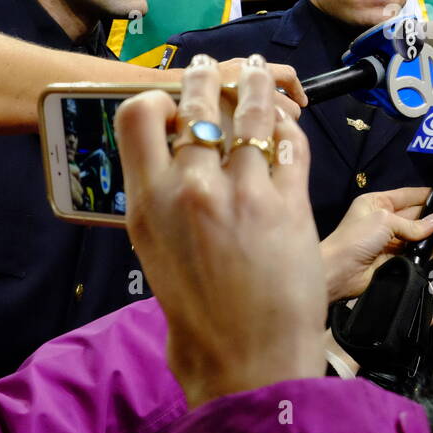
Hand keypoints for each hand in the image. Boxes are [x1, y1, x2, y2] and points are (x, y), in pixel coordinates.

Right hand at [116, 53, 324, 408]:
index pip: (140, 115)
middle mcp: (192, 188)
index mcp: (148, 203)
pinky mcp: (290, 202)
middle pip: (200, 102)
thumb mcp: (155, 254)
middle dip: (209, 79)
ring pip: (253, 111)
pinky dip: (290, 128)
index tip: (174, 100)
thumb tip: (176, 164)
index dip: (159, 99)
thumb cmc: (199, 318)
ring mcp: (244, 192)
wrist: (245, 360)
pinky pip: (291, 144)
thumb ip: (163, 202)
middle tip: (216, 72)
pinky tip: (288, 124)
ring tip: (260, 77)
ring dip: (258, 88)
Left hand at [319, 188, 432, 302]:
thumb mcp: (385, 221)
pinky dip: (429, 248)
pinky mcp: (393, 260)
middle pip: (415, 215)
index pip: (406, 196)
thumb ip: (413, 223)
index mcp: (376, 203)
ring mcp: (389, 241)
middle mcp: (383, 220)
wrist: (339, 272)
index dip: (427, 195)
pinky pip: (416, 251)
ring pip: (418, 235)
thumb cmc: (356, 238)